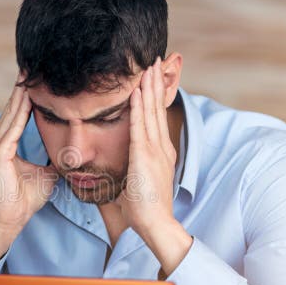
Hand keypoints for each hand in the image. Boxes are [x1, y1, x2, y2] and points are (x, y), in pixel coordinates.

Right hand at [0, 84, 57, 269]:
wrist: (11, 218)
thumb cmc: (26, 198)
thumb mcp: (47, 172)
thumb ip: (54, 158)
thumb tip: (72, 152)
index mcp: (6, 143)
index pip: (19, 113)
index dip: (29, 95)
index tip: (40, 78)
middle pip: (13, 107)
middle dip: (23, 86)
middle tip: (33, 64)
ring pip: (12, 113)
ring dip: (22, 93)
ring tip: (31, 73)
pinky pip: (12, 127)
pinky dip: (21, 111)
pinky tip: (29, 97)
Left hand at [117, 56, 191, 274]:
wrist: (154, 223)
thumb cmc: (143, 209)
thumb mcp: (138, 183)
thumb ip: (133, 170)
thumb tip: (124, 168)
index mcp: (160, 153)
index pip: (156, 119)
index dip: (154, 97)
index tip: (152, 79)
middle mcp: (161, 147)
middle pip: (157, 109)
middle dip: (156, 84)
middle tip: (155, 61)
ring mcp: (155, 150)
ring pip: (151, 112)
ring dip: (149, 88)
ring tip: (148, 67)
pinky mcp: (145, 156)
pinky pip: (140, 126)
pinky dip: (139, 107)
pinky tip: (137, 91)